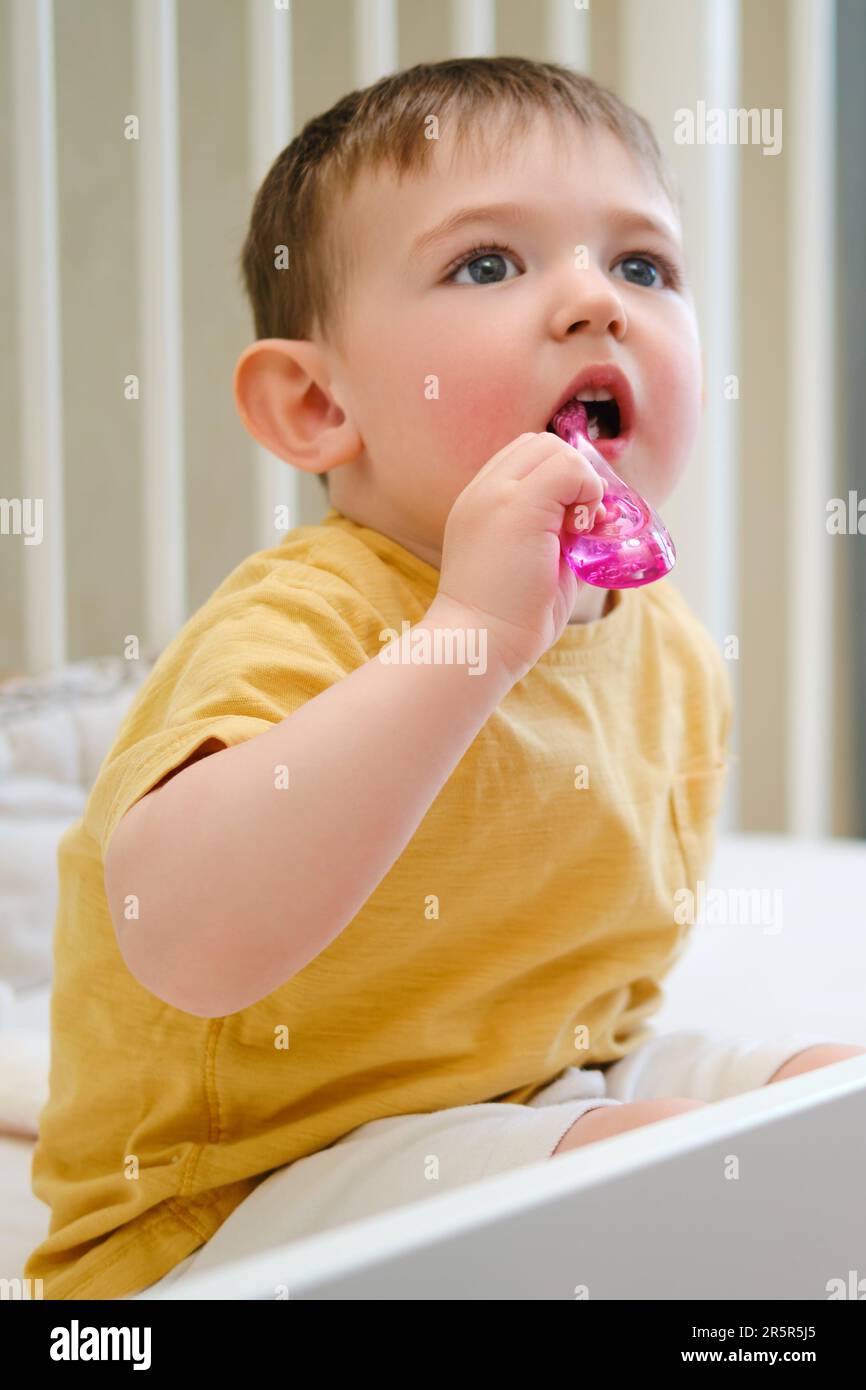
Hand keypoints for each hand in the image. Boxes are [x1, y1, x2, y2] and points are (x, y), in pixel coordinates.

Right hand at [435, 431, 605, 682]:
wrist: (479, 642)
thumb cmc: (510, 616)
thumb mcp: (537, 563)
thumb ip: (558, 533)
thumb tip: (600, 514)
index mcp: (482, 504)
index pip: (528, 458)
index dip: (560, 480)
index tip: (571, 521)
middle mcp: (484, 491)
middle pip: (542, 445)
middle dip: (573, 478)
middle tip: (579, 524)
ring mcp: (496, 494)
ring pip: (556, 450)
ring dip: (581, 484)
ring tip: (576, 532)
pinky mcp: (518, 505)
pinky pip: (569, 468)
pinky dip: (588, 491)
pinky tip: (580, 531)